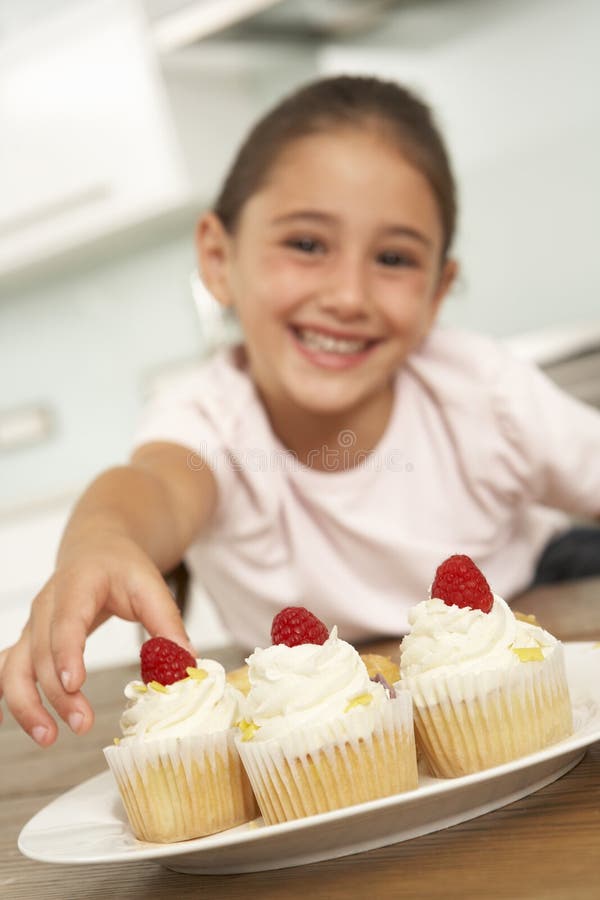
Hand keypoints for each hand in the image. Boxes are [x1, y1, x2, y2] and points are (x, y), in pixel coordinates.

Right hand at [0, 532, 194, 745]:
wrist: (96, 549)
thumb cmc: (122, 568)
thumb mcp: (151, 586)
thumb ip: (168, 624)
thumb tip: (186, 663)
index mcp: (77, 585)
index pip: (66, 620)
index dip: (66, 653)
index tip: (72, 684)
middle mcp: (46, 605)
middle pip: (41, 652)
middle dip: (57, 693)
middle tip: (82, 724)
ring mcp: (33, 625)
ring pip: (14, 666)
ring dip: (25, 703)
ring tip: (49, 737)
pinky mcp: (29, 641)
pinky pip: (8, 670)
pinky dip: (7, 697)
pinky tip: (18, 725)